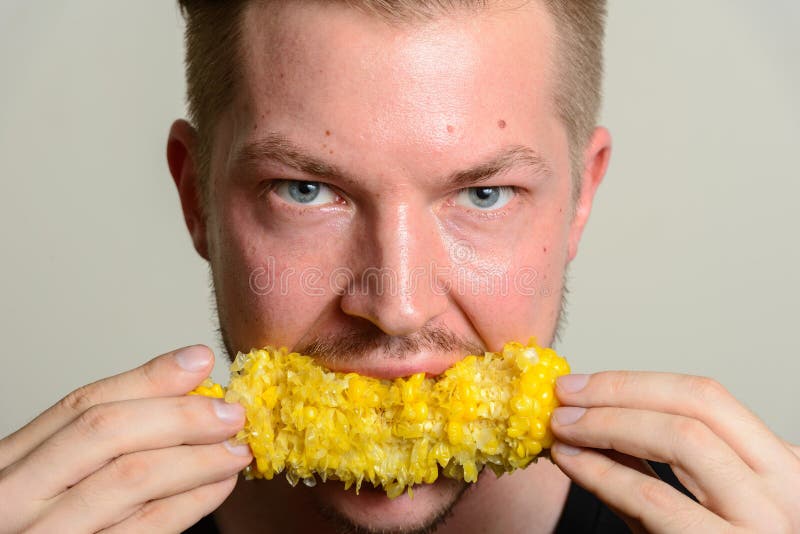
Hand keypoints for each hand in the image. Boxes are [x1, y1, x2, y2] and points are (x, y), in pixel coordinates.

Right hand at [0, 346, 251, 532]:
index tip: (200, 360)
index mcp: (10, 462)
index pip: (82, 404)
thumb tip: (188, 383)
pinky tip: (219, 486)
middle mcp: (17, 496)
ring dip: (198, 458)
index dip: (149, 379)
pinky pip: (148, 527)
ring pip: (132, 478)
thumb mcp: (51, 478)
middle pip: (107, 432)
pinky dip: (192, 502)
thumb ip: (104, 439)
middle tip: (231, 413)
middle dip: (180, 416)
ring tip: (236, 449)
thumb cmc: (43, 526)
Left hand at [550, 371, 799, 532]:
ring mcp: (763, 525)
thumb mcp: (695, 503)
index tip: (581, 384)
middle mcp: (786, 489)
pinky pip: (657, 500)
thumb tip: (595, 413)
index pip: (706, 397)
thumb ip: (655, 460)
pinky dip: (605, 474)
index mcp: (780, 465)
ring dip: (607, 424)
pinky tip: (573, 464)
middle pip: (695, 407)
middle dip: (617, 394)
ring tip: (563, 429)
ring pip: (683, 440)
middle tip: (564, 398)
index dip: (633, 383)